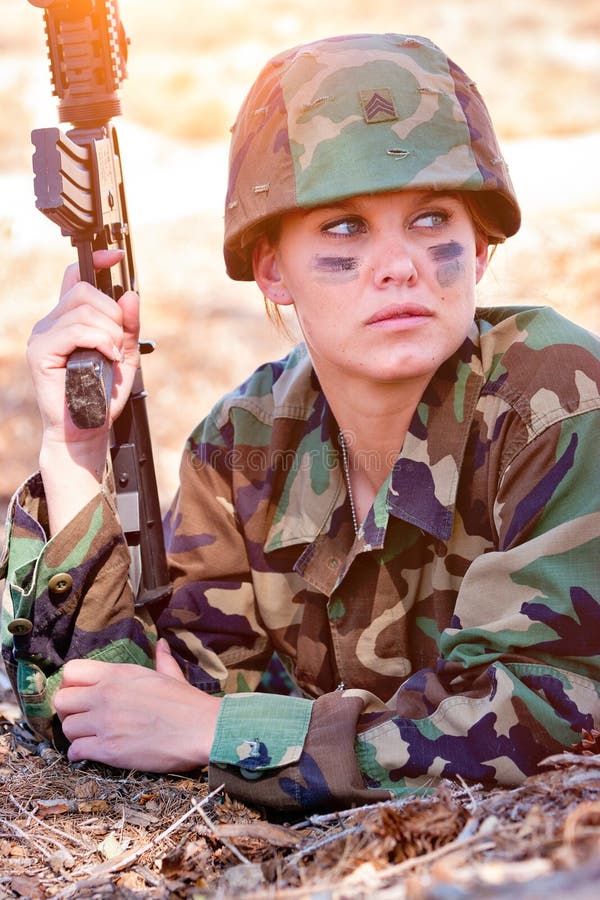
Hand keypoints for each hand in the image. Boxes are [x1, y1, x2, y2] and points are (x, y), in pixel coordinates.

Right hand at [27, 249, 139, 445]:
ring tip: (112, 356)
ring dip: (109, 333)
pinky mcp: (41, 352)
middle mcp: (52, 323)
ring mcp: (43, 336)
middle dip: (112, 314)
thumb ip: (128, 327)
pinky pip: (75, 330)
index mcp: (68, 320)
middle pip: (84, 291)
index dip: (95, 262)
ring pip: (83, 311)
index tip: (114, 256)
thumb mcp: (124, 355)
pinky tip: (107, 357)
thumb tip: (131, 295)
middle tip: (118, 343)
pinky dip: (100, 341)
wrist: (86, 428)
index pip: (74, 278)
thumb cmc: (101, 395)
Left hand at [54, 640, 220, 771]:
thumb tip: (161, 644)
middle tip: (83, 718)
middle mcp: (106, 695)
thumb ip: (160, 659)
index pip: (70, 671)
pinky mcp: (109, 750)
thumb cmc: (188, 703)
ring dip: (75, 734)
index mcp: (119, 674)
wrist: (202, 729)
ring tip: (90, 737)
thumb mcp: (170, 675)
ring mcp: (105, 723)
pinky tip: (93, 753)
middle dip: (68, 711)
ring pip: (66, 728)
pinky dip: (80, 754)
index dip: (71, 684)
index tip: (81, 694)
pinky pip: (75, 752)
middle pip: (61, 700)